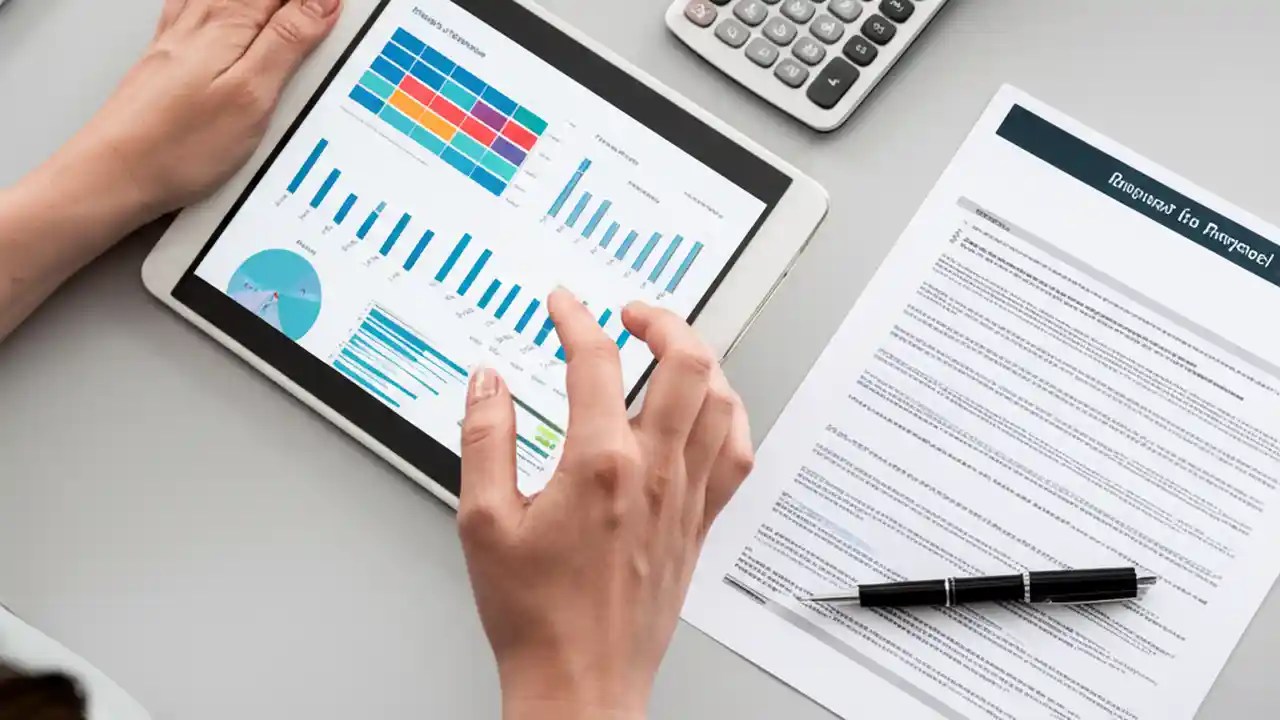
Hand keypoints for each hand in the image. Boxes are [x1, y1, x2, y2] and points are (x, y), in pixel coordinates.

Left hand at [62, 0, 342, 217]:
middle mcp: (201, 18)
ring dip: (263, 7)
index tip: (340, 12)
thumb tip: (322, 2)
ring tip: (289, 16)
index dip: (316, 3)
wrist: (116, 172)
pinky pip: (201, 8)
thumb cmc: (178, 144)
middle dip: (294, 7)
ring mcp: (181, 36)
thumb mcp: (252, 93)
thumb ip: (289, 41)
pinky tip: (227, 13)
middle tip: (323, 18)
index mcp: (229, 20)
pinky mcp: (169, 56)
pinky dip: (225, 7)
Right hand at [458, 289, 754, 719]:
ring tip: (669, 348)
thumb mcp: (484, 522)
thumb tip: (487, 382)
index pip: (596, 360)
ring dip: (699, 360)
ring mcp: (686, 498)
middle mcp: (655, 474)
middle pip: (686, 364)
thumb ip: (486, 438)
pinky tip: (708, 411)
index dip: (576, 318)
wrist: (580, 681)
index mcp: (600, 466)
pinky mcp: (699, 524)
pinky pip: (735, 455)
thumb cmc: (536, 616)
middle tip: (631, 313)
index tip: (562, 305)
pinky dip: (727, 417)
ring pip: (720, 401)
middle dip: (661, 320)